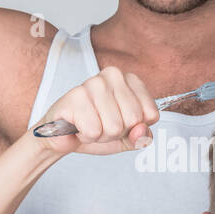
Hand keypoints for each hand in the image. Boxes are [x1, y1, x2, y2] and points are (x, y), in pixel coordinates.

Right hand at [34, 67, 159, 155]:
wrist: (62, 137)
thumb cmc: (96, 130)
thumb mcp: (127, 138)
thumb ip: (141, 137)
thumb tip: (141, 131)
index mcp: (130, 80)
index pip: (151, 114)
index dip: (135, 128)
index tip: (120, 123)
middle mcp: (113, 75)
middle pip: (133, 120)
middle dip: (117, 133)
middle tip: (102, 126)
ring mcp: (93, 83)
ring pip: (114, 127)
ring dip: (100, 136)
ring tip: (89, 125)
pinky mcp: (75, 96)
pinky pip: (94, 131)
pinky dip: (86, 136)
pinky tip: (78, 126)